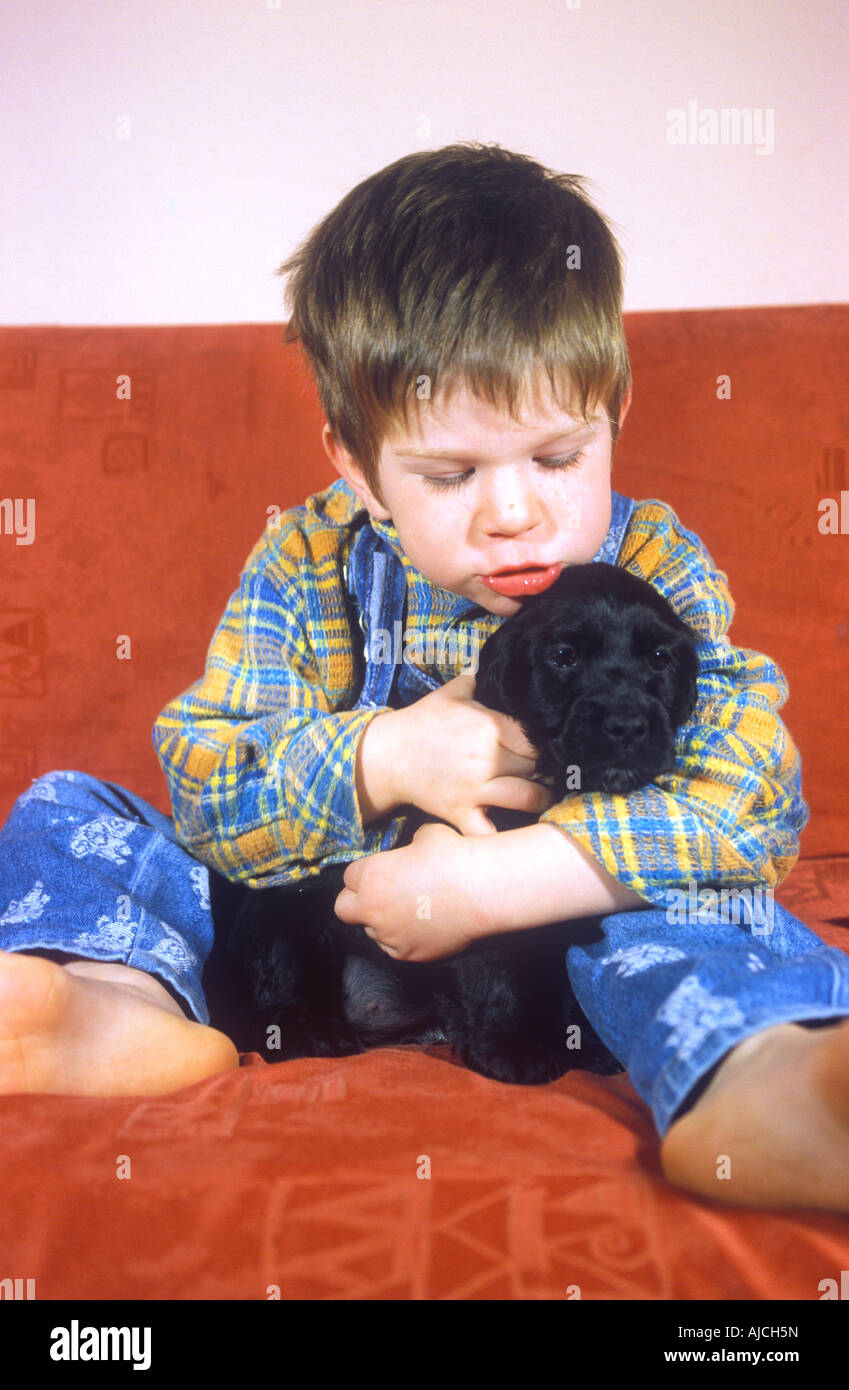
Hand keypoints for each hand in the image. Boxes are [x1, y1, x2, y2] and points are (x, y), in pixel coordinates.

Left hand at [333, 822, 489, 961]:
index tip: (381, 872)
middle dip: (357, 901)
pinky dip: (401, 938)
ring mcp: (389, 935)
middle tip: (379, 894)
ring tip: (409, 909)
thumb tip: (413, 847)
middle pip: (344, 908)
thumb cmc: (455, 856)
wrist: (483, 890)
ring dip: (382, 921)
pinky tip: (421, 925)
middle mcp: (372, 909)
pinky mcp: (409, 954)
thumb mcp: (427, 835)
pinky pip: (393, 948)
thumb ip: (408, 845)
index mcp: (371, 876)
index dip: (365, 873)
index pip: (349, 877)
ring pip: (370, 930)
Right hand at [357, 673, 553, 835]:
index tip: (551, 745)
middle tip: (553, 769)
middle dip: (547, 768)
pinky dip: (504, 835)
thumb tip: (505, 663)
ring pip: (528, 798)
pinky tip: (514, 826)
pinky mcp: (461, 813)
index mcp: (489, 727)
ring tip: (543, 793)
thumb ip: (482, 678)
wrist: (388, 754)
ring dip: (541, 797)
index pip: (537, 738)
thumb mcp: (454, 692)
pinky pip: (490, 832)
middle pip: (537, 767)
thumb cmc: (422, 721)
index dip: (548, 742)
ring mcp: (474, 789)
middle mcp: (486, 759)